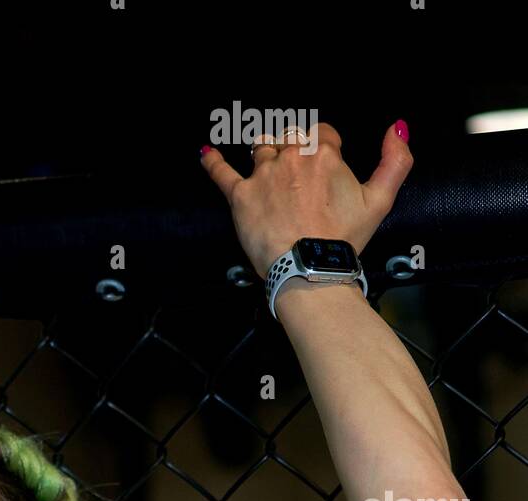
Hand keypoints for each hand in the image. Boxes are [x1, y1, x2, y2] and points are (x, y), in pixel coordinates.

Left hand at [200, 121, 411, 279]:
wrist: (307, 268)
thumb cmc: (342, 239)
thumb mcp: (381, 200)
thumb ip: (396, 160)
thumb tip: (397, 127)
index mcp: (324, 154)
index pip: (320, 132)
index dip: (322, 146)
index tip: (322, 164)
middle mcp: (292, 157)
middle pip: (289, 136)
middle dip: (293, 148)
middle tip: (294, 173)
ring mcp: (263, 175)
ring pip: (261, 149)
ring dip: (264, 153)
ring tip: (265, 166)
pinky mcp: (240, 196)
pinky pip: (222, 173)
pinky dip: (213, 162)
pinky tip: (206, 154)